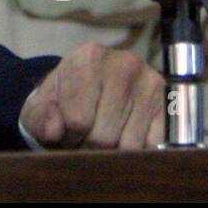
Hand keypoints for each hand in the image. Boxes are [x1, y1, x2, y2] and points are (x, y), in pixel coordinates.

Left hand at [20, 42, 165, 149]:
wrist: (86, 90)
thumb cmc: (60, 100)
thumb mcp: (39, 107)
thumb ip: (40, 118)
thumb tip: (54, 130)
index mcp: (87, 57)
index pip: (78, 120)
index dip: (68, 134)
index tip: (66, 128)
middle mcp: (123, 63)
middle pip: (104, 135)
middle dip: (89, 145)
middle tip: (83, 136)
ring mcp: (150, 82)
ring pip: (130, 145)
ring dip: (113, 151)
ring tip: (101, 134)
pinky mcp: (168, 102)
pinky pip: (153, 145)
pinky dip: (136, 149)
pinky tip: (123, 134)